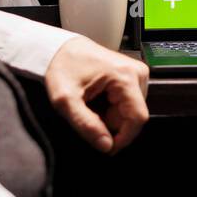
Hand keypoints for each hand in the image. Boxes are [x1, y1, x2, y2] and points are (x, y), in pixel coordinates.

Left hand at [43, 36, 148, 154]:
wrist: (58, 48)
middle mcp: (137, 73)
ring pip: (131, 111)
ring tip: (90, 107)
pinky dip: (112, 108)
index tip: (105, 147)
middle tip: (88, 118)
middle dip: (112, 125)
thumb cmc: (61, 67)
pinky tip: (97, 101)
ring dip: (111, 117)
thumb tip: (106, 146)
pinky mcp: (132, 75)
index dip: (123, 138)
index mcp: (125, 76)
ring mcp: (136, 73)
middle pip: (134, 115)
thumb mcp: (65, 100)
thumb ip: (86, 125)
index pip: (138, 118)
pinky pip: (128, 102)